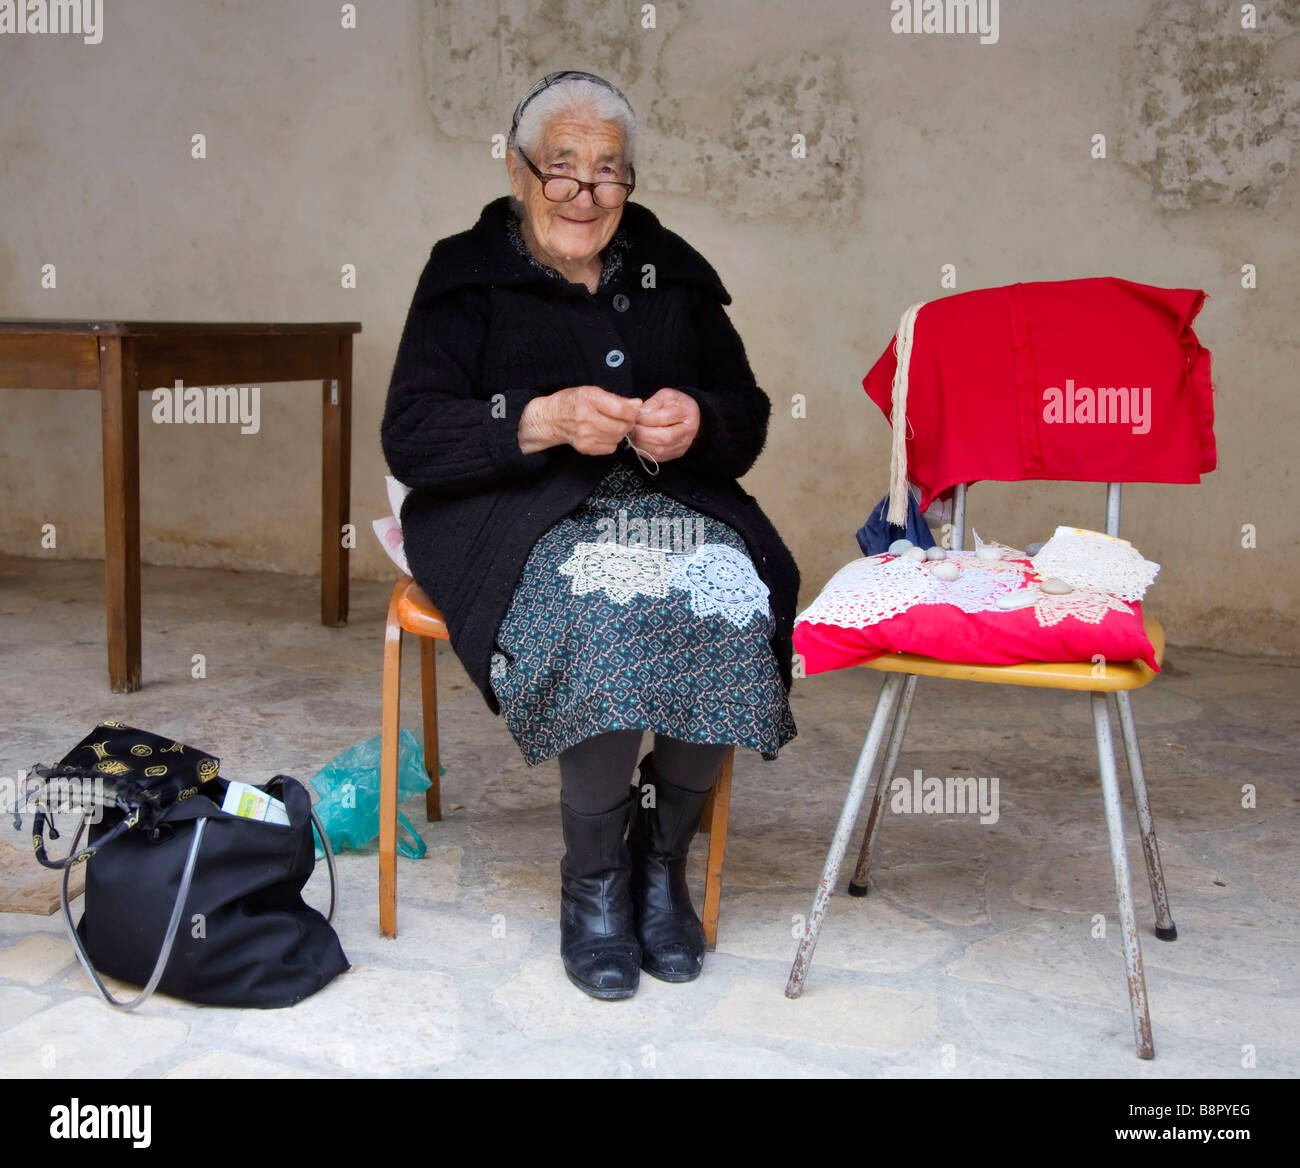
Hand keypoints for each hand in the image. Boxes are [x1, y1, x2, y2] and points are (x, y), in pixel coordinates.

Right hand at [518, 385, 641, 454]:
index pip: (621, 410)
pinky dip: (612, 441)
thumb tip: (637, 405)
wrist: (551, 419)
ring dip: (620, 432)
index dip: (632, 412)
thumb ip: (616, 399)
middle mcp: (586, 417)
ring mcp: (585, 435)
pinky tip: (603, 434)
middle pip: (621, 426)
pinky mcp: (585, 447)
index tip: (633, 411)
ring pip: (618, 438)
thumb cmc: (572, 402)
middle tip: (624, 419)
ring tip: (611, 425)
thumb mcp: (592, 392)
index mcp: (589, 399)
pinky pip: (610, 448)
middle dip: (628, 423)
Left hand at [629, 387, 700, 462]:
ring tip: (633, 434)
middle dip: (643, 434)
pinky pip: (657, 457)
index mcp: (687, 412)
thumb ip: (653, 402)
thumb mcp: (665, 395)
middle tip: (632, 427)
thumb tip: (640, 414)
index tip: (635, 416)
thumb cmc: (675, 404)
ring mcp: (682, 445)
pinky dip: (644, 450)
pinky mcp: (675, 454)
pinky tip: (638, 441)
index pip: (664, 418)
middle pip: (664, 438)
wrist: (687, 416)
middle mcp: (688, 431)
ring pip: (660, 450)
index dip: (646, 419)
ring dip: (642, 443)